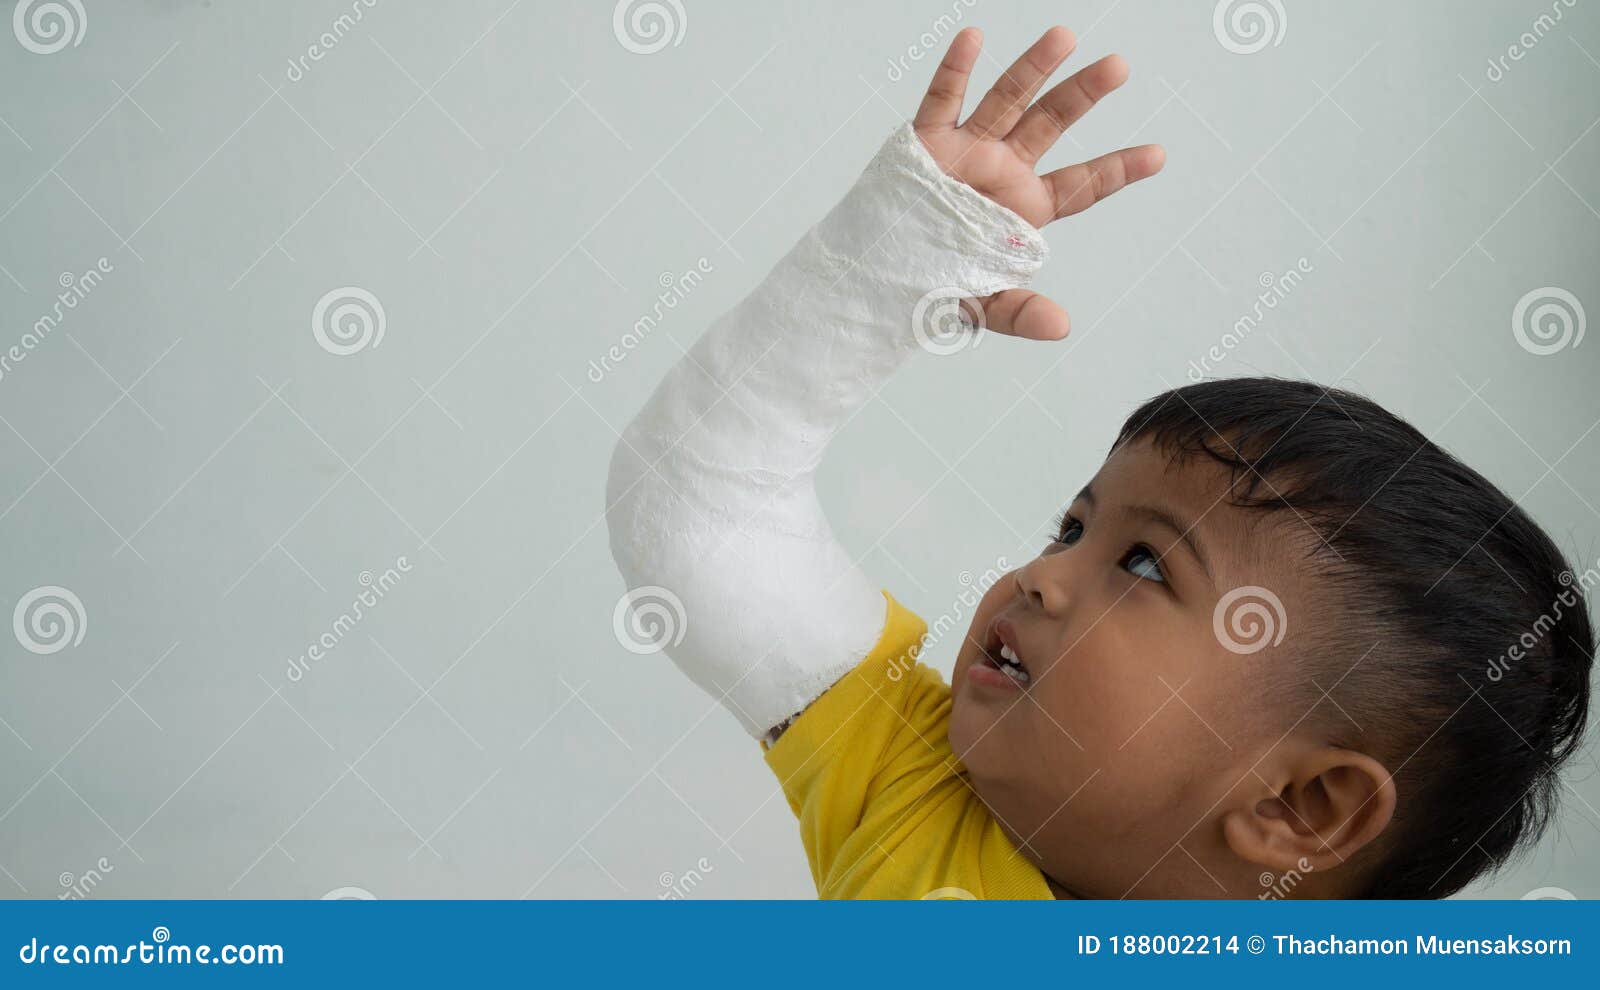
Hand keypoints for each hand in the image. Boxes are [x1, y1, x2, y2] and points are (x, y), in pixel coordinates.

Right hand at [914, 26, 1164, 340]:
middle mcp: (1002, 169)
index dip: (1117, 170)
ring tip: (1065, 35)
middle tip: (1119, 67)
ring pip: (1006, 101)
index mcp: (1024, 208)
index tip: (1159, 155)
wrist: (880, 276)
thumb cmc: (933, 287)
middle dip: (1083, 95)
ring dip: (1034, 68)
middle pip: (1050, 124)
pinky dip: (955, 69)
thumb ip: (1020, 313)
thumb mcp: (982, 307)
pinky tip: (973, 37)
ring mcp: (968, 150)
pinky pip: (942, 100)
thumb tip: (1061, 327)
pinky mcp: (927, 142)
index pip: (1080, 185)